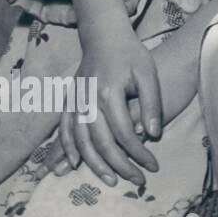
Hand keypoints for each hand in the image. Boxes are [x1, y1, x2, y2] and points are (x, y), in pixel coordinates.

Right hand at [60, 30, 160, 188]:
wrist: (104, 36)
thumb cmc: (131, 54)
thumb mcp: (149, 74)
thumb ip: (151, 104)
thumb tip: (153, 135)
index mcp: (109, 92)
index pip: (124, 133)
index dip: (139, 152)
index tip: (153, 166)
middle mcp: (87, 99)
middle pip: (101, 142)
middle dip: (120, 164)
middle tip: (138, 180)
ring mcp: (74, 101)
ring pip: (80, 141)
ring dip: (94, 163)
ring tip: (112, 179)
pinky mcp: (68, 100)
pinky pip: (64, 130)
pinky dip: (68, 148)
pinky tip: (74, 164)